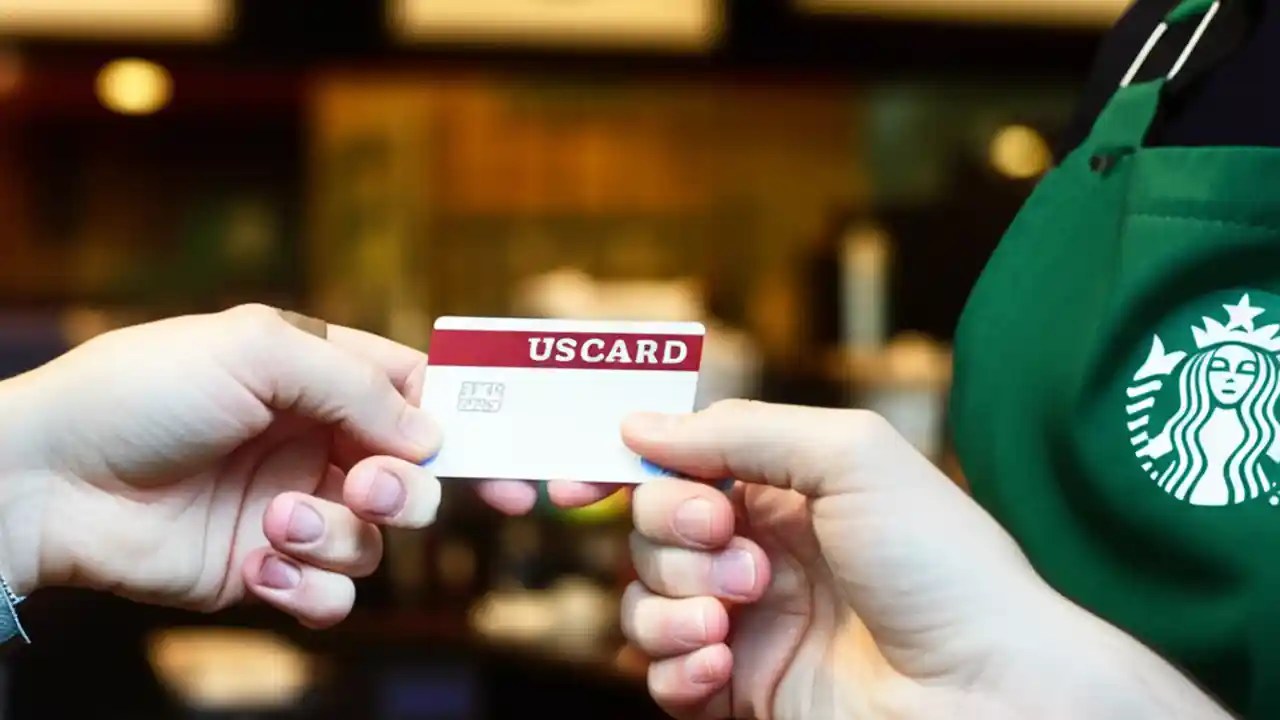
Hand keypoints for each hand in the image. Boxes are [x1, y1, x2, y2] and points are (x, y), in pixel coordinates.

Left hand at [0, 304, 441, 627]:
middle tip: (364, 488)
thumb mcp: (255, 351)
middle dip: (404, 490)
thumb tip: (429, 432)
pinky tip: (254, 565)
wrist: (48, 482)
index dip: (467, 425)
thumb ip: (356, 384)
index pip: (418, 394)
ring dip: (335, 537)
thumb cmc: (141, 393)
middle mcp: (316, 443)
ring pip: (377, 540)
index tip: (512, 460)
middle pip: (416, 477)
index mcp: (318, 378)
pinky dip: (307, 587)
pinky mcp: (268, 570)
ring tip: (273, 525)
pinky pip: (334, 593)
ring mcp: (295, 509)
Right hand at [484, 400, 1233, 719]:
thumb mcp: (851, 457)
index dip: (622, 469)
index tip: (577, 483)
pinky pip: (664, 677)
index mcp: (784, 490)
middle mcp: (760, 553)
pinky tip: (718, 664)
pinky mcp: (744, 693)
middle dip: (671, 535)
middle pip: (651, 531)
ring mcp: (751, 625)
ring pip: (646, 603)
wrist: (991, 691)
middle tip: (728, 545)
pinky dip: (673, 667)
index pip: (679, 466)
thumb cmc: (941, 563)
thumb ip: (741, 431)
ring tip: (731, 616)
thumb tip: (640, 425)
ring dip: (670, 604)